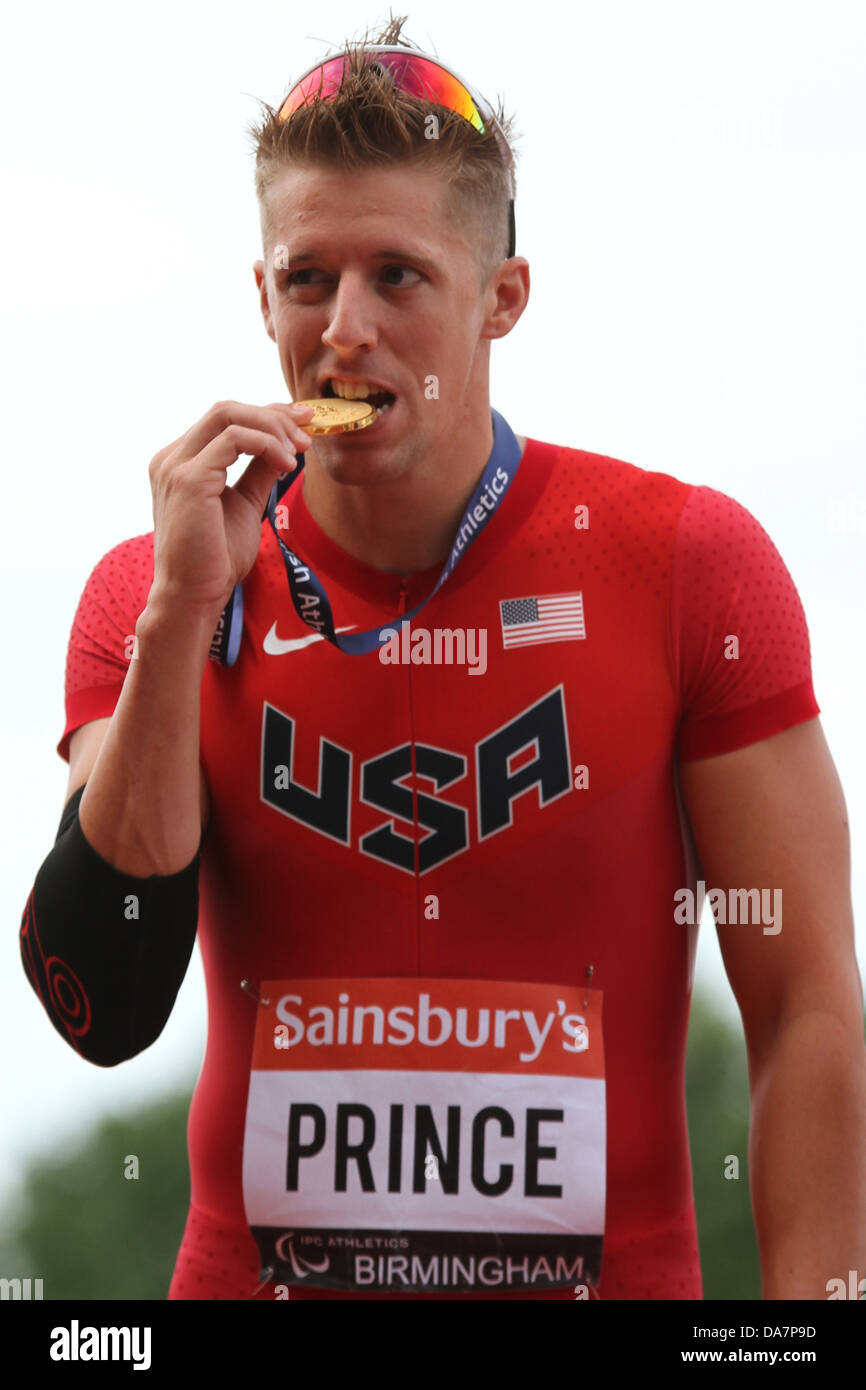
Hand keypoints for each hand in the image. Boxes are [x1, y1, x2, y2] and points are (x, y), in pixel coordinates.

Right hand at [147, 399, 313, 618]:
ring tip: (300, 451)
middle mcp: (172, 458)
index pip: (225, 419)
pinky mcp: (188, 479)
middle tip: (308, 431)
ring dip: (273, 427)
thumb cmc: (215, 560)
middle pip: (227, 409)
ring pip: (228, 415)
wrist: (194, 596)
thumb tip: (284, 448)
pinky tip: (286, 465)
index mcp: (182, 462)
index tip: (304, 422)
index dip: (267, 414)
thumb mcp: (245, 505)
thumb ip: (259, 472)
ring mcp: (176, 465)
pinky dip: (266, 444)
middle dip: (273, 415)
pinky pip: (234, 439)